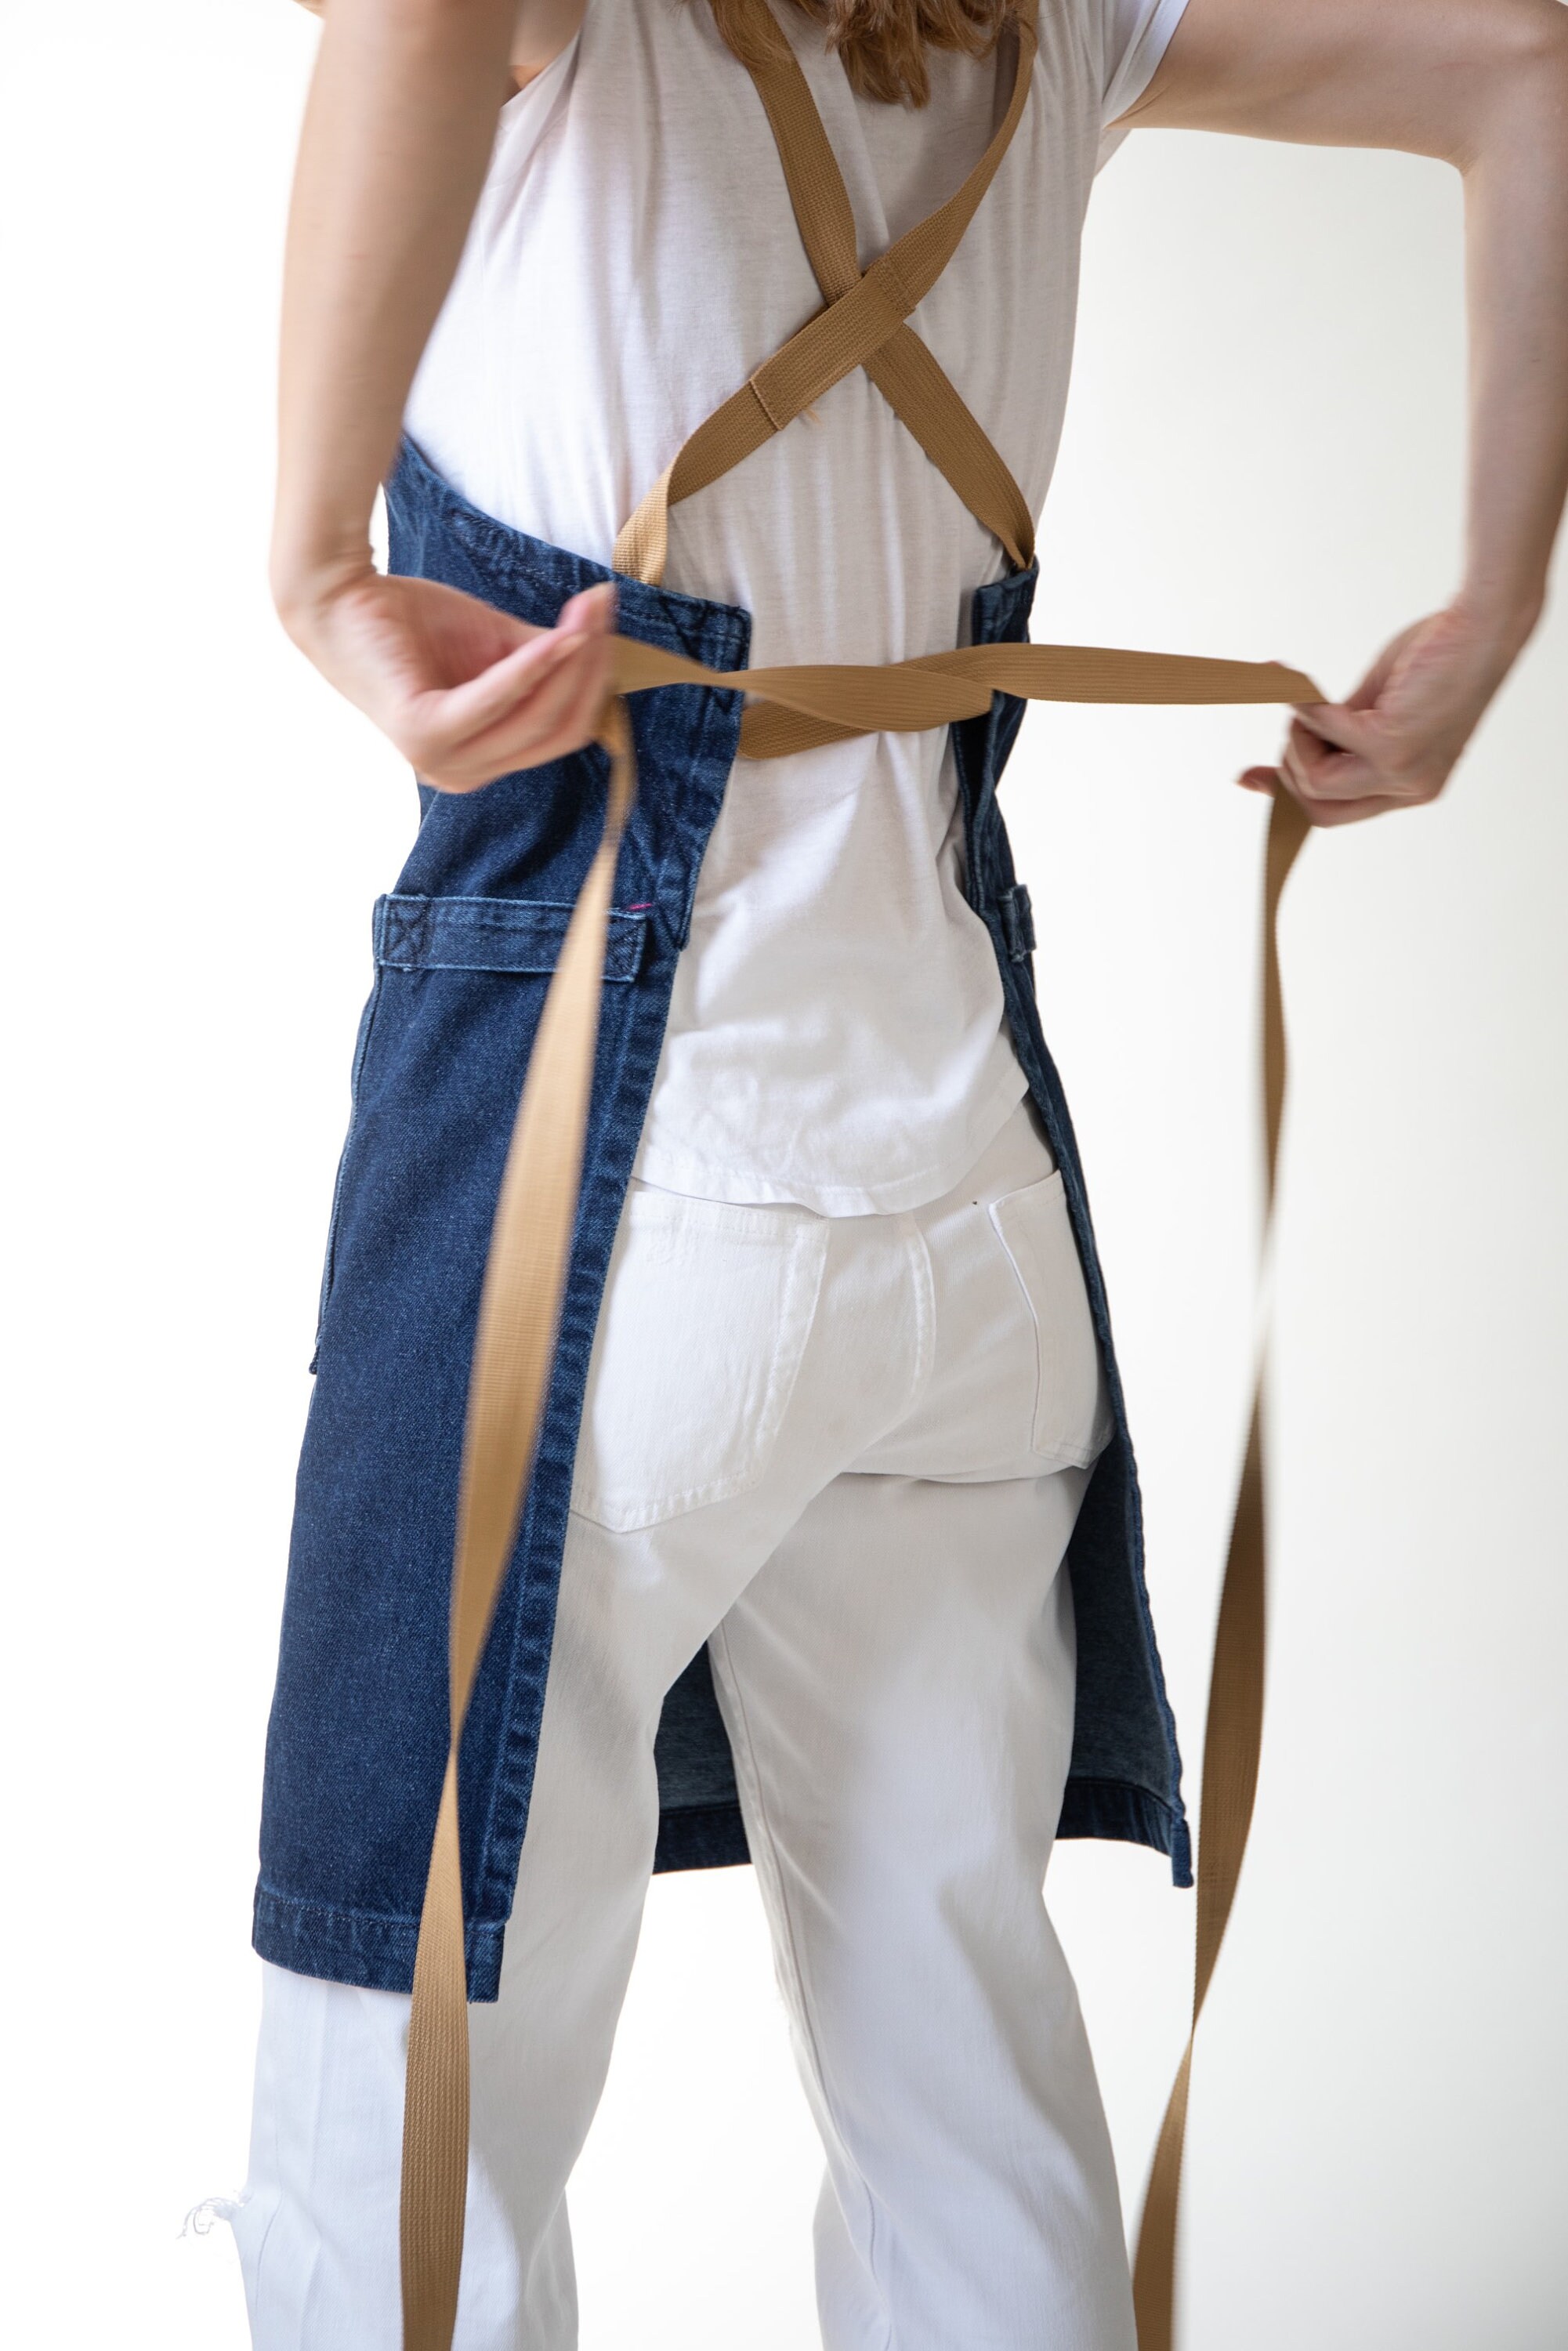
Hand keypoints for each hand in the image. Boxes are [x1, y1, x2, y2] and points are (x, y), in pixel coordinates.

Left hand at [278, 566, 617, 792]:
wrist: (338, 599)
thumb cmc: (410, 622)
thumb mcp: (493, 646)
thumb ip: (541, 660)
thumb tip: (595, 650)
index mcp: (480, 760)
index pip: (561, 734)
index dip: (593, 681)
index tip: (605, 624)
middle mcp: (461, 773)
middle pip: (557, 730)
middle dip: (589, 671)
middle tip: (602, 612)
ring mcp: (440, 760)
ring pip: (537, 720)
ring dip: (570, 663)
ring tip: (588, 612)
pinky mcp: (424, 733)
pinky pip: (499, 700)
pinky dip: (532, 667)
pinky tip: (556, 635)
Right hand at [1240, 599, 1528, 826]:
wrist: (1481, 626)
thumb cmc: (1437, 657)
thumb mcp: (1377, 708)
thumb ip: (1340, 733)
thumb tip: (1291, 743)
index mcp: (1411, 786)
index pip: (1335, 812)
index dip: (1287, 797)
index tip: (1249, 777)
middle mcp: (1411, 790)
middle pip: (1319, 809)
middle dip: (1292, 768)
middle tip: (1293, 724)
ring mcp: (1402, 773)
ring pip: (1316, 781)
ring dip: (1299, 738)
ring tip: (1308, 700)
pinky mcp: (1393, 746)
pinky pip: (1322, 733)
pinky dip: (1304, 706)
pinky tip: (1296, 680)